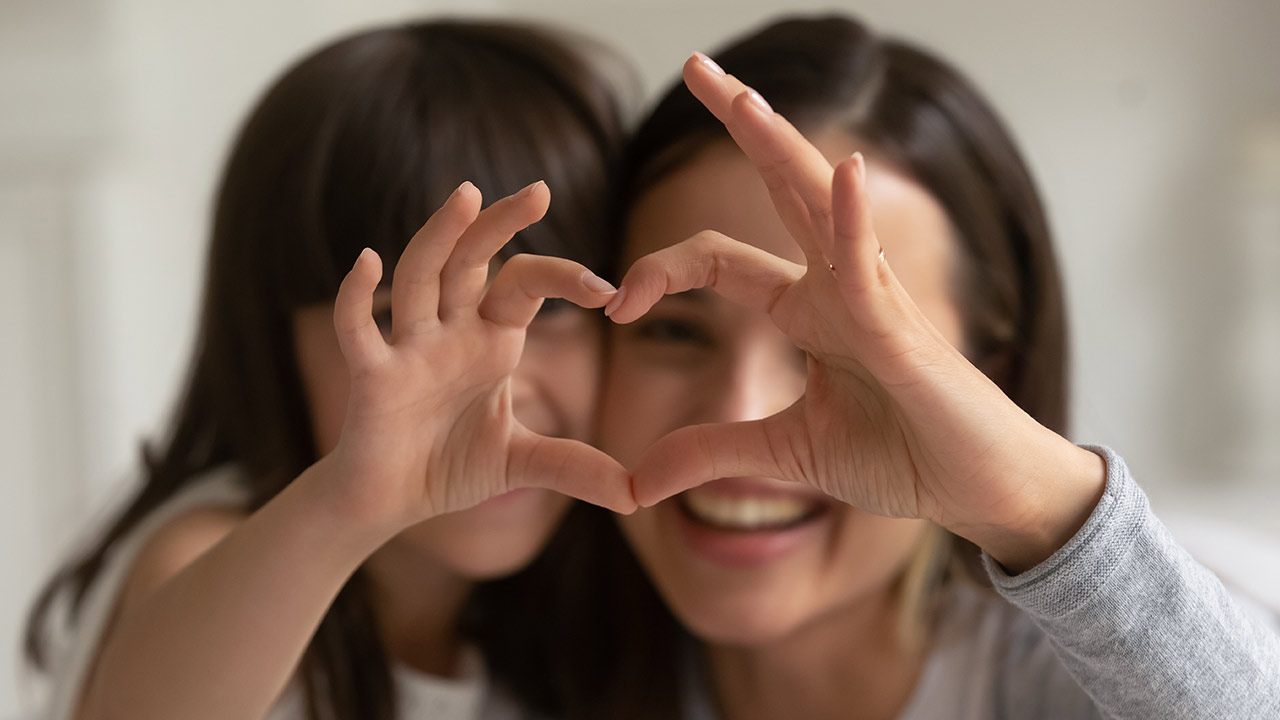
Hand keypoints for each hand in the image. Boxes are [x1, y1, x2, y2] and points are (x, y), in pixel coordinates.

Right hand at [326, 181, 634, 535]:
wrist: (389, 504)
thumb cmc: (448, 467)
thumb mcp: (522, 464)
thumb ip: (574, 467)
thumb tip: (637, 495)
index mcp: (490, 340)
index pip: (525, 285)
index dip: (564, 278)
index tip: (608, 290)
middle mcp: (450, 331)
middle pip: (472, 260)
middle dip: (500, 225)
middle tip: (539, 190)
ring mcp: (408, 348)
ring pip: (421, 277)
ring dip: (440, 236)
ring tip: (467, 195)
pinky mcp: (372, 376)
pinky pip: (357, 328)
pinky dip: (357, 296)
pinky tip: (367, 260)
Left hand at [609, 55, 1101, 570]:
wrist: (977, 494)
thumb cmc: (901, 458)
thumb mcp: (784, 453)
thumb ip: (711, 451)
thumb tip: (636, 482)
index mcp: (809, 311)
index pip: (719, 259)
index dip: (658, 270)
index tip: (614, 305)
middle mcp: (838, 288)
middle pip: (779, 188)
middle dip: (739, 126)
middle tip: (693, 64)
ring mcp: (873, 301)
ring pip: (822, 206)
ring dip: (782, 148)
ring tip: (740, 97)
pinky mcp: (904, 334)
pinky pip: (870, 271)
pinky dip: (856, 223)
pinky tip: (846, 172)